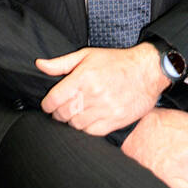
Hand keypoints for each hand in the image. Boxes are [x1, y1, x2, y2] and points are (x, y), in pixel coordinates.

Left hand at [37, 43, 167, 135]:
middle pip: (63, 113)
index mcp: (84, 77)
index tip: (48, 105)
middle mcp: (93, 94)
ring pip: (76, 124)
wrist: (147, 71)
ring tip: (76, 113)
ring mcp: (105, 109)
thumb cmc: (116, 62)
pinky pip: (92, 131)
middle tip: (61, 109)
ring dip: (72, 120)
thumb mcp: (87, 55)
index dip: (47, 104)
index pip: (55, 98)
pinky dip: (86, 128)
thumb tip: (39, 65)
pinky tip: (88, 119)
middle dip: (58, 113)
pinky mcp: (115, 120)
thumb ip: (61, 63)